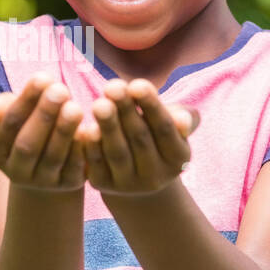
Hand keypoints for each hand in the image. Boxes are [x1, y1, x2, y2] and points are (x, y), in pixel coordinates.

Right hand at [0, 72, 86, 191]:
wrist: (48, 164)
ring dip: (64, 131)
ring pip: (53, 157)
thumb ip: (3, 107)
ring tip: (75, 107)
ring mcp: (42, 182)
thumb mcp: (16, 115)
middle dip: (44, 115)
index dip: (26, 101)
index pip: (9, 123)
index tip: (43, 77)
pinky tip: (89, 129)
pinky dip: (80, 148)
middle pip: (28, 144)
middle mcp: (16, 170)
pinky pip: (74, 167)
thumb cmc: (30, 126)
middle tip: (60, 90)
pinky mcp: (67, 184)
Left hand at [76, 78, 200, 196]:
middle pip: (140, 139)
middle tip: (113, 86)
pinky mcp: (103, 185)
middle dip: (126, 110)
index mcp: (178, 159)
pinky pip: (97, 163)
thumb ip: (183, 118)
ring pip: (117, 152)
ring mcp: (129, 185)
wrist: (134, 173)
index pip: (165, 129)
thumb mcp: (173, 125)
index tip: (137, 84)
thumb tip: (182, 119)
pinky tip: (86, 127)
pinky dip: (92, 145)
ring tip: (100, 104)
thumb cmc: (155, 134)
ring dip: (108, 126)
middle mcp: (156, 177)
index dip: (151, 106)